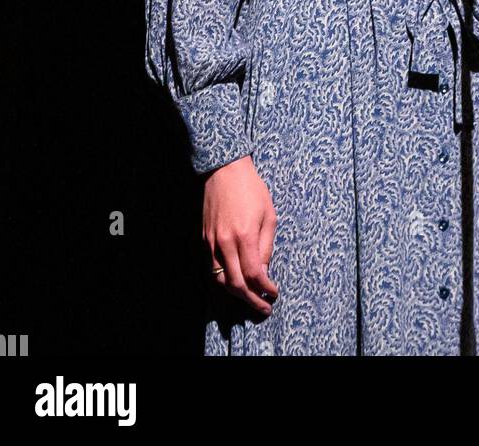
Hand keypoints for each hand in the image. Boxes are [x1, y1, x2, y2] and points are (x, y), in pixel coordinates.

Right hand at [202, 154, 279, 316]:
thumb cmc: (251, 189)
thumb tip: (264, 271)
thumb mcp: (268, 215)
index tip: (274, 293)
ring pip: (220, 280)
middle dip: (251, 301)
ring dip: (236, 295)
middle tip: (264, 308)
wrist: (225, 170)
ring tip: (250, 299)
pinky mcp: (204, 240)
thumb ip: (266, 245)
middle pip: (235, 285)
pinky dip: (224, 280)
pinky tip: (235, 283)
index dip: (265, 289)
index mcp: (245, 236)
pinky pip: (213, 268)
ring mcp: (212, 242)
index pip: (254, 275)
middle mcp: (225, 243)